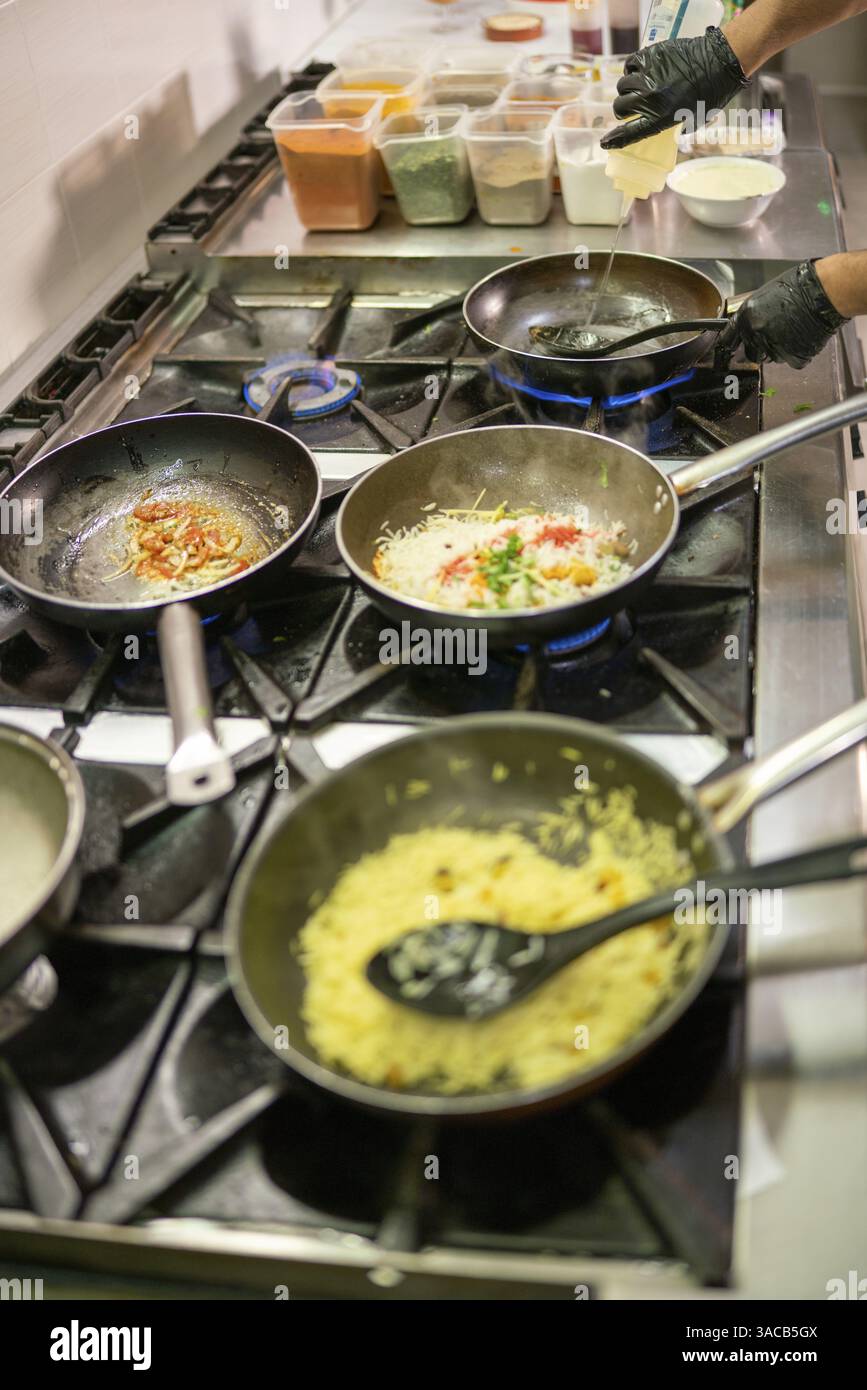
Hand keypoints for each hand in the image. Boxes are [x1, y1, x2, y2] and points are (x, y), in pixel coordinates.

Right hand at [600, 27, 746, 150]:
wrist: (720, 62)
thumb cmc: (710, 94)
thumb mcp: (691, 122)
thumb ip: (671, 127)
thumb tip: (661, 131)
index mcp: (660, 118)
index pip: (629, 134)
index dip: (614, 140)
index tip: (605, 143)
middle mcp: (650, 98)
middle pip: (620, 107)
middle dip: (622, 110)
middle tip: (630, 108)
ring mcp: (648, 76)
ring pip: (623, 85)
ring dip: (627, 88)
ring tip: (638, 87)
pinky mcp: (650, 56)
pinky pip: (630, 64)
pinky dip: (632, 69)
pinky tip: (640, 71)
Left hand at [716, 261, 849, 370]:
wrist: (823, 292)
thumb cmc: (799, 286)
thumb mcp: (765, 296)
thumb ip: (754, 315)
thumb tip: (749, 328)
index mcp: (747, 316)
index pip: (728, 339)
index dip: (730, 345)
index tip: (730, 350)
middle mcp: (757, 333)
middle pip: (750, 354)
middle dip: (759, 349)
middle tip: (775, 337)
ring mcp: (774, 347)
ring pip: (772, 358)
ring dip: (780, 349)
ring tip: (794, 330)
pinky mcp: (793, 357)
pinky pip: (792, 361)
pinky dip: (798, 353)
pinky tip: (804, 337)